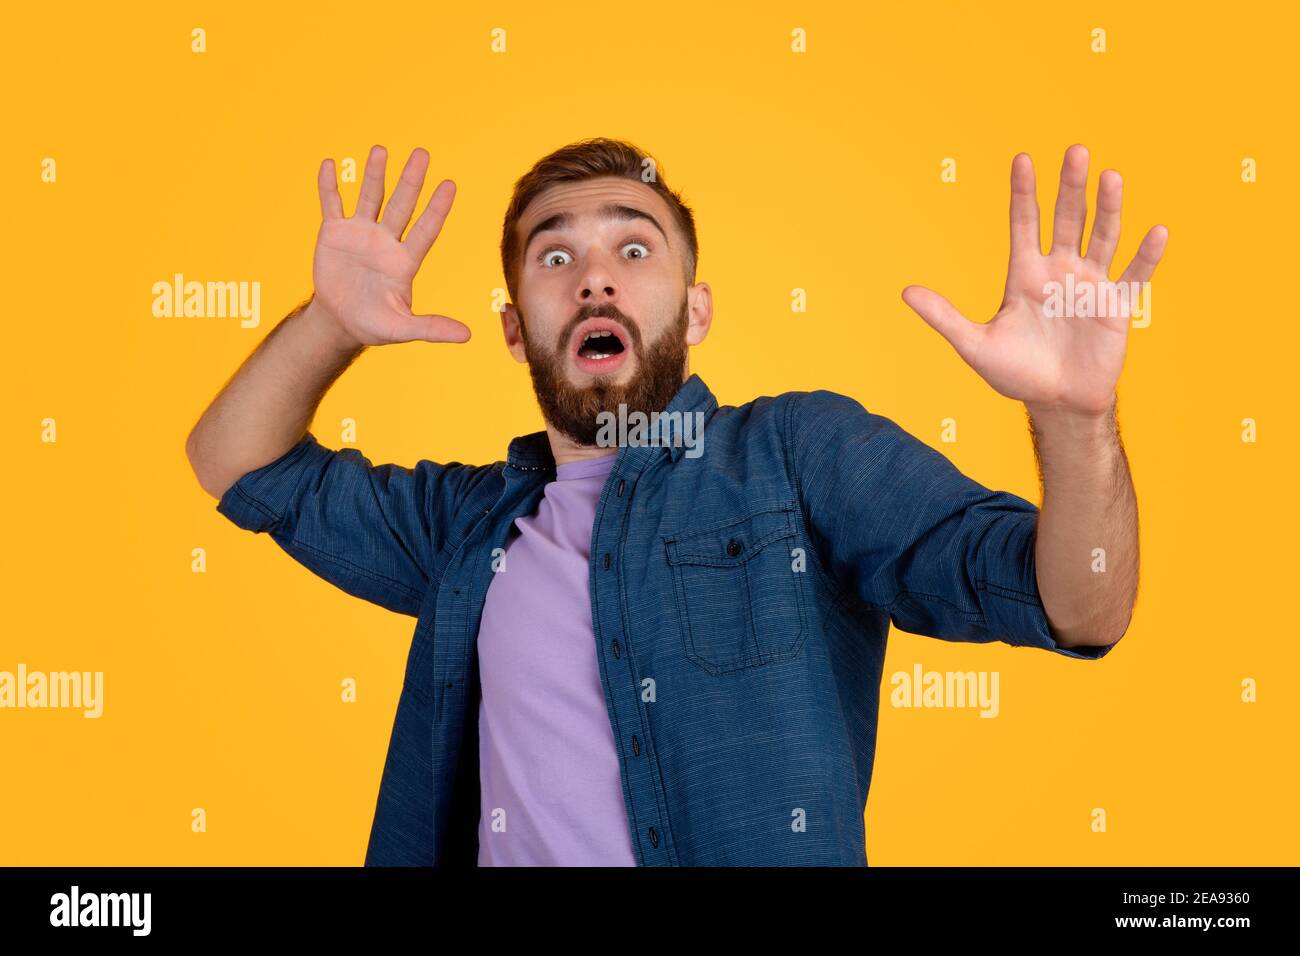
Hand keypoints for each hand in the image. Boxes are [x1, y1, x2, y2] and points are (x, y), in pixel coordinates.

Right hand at [311, 144, 470, 347]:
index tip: (449, 185)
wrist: (340, 321)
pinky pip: (332, 205)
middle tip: (422, 154)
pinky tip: (329, 165)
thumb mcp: (403, 328)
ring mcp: (360, 233)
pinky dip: (329, 186)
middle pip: (401, 205)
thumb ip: (432, 328)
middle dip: (411, 180)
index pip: (425, 229)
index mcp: (405, 261)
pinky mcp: (334, 233)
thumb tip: (467, 336)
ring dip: (375, 174)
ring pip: (370, 197)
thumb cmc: (374, 325)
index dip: (436, 209)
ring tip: (381, 149)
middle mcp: (386, 241)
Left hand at [901, 144, 1167, 417]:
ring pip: (1101, 238)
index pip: (1024, 224)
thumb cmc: (1015, 374)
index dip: (1023, 193)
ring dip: (1108, 209)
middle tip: (1076, 151)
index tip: (1022, 159)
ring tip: (1110, 177)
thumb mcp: (975, 345)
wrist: (1055, 403)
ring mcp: (1090, 286)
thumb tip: (906, 291)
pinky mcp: (1116, 307)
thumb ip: (944, 317)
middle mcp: (1059, 271)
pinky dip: (1146, 256)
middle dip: (1070, 187)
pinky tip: (1157, 231)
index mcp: (1025, 275)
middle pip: (1066, 220)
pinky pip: (1135, 277)